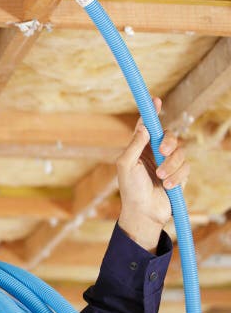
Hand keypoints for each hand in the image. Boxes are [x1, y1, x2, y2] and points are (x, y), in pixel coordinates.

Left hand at [116, 96, 189, 250]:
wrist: (144, 212)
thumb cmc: (130, 189)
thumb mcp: (126, 166)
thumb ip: (134, 145)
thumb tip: (143, 127)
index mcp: (139, 147)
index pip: (147, 126)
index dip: (151, 112)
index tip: (156, 100)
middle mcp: (154, 152)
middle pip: (170, 136)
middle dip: (169, 143)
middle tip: (161, 152)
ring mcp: (168, 163)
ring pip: (180, 153)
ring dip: (171, 166)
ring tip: (161, 178)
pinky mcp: (179, 174)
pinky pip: (186, 168)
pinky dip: (177, 176)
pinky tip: (168, 186)